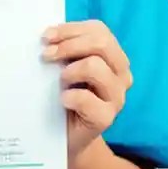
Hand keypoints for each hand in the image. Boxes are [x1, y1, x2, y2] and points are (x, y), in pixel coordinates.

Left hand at [43, 21, 132, 159]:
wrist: (69, 139)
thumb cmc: (67, 97)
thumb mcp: (67, 67)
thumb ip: (66, 50)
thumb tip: (47, 35)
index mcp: (114, 57)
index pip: (99, 30)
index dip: (70, 29)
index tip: (46, 37)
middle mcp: (121, 75)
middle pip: (101, 43)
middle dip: (69, 45)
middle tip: (46, 55)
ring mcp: (117, 97)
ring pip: (95, 66)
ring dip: (70, 70)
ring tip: (59, 82)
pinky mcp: (106, 117)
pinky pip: (86, 98)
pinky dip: (69, 96)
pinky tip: (63, 101)